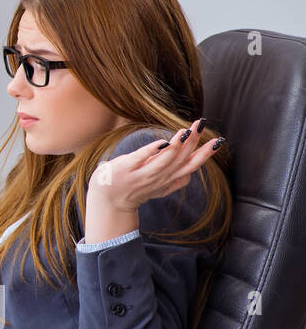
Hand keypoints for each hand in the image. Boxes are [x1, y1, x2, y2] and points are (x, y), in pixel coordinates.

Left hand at [89, 118, 224, 212]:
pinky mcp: (125, 170)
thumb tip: (190, 173)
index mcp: (168, 180)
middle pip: (181, 160)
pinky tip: (163, 142)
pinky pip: (140, 159)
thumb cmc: (135, 189)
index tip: (218, 141)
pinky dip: (152, 151)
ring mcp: (141, 176)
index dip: (206, 154)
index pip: (191, 166)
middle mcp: (158, 179)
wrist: (110, 203)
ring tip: (185, 131)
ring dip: (176, 146)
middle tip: (201, 124)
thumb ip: (173, 179)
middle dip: (193, 142)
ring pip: (164, 161)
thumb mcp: (158, 187)